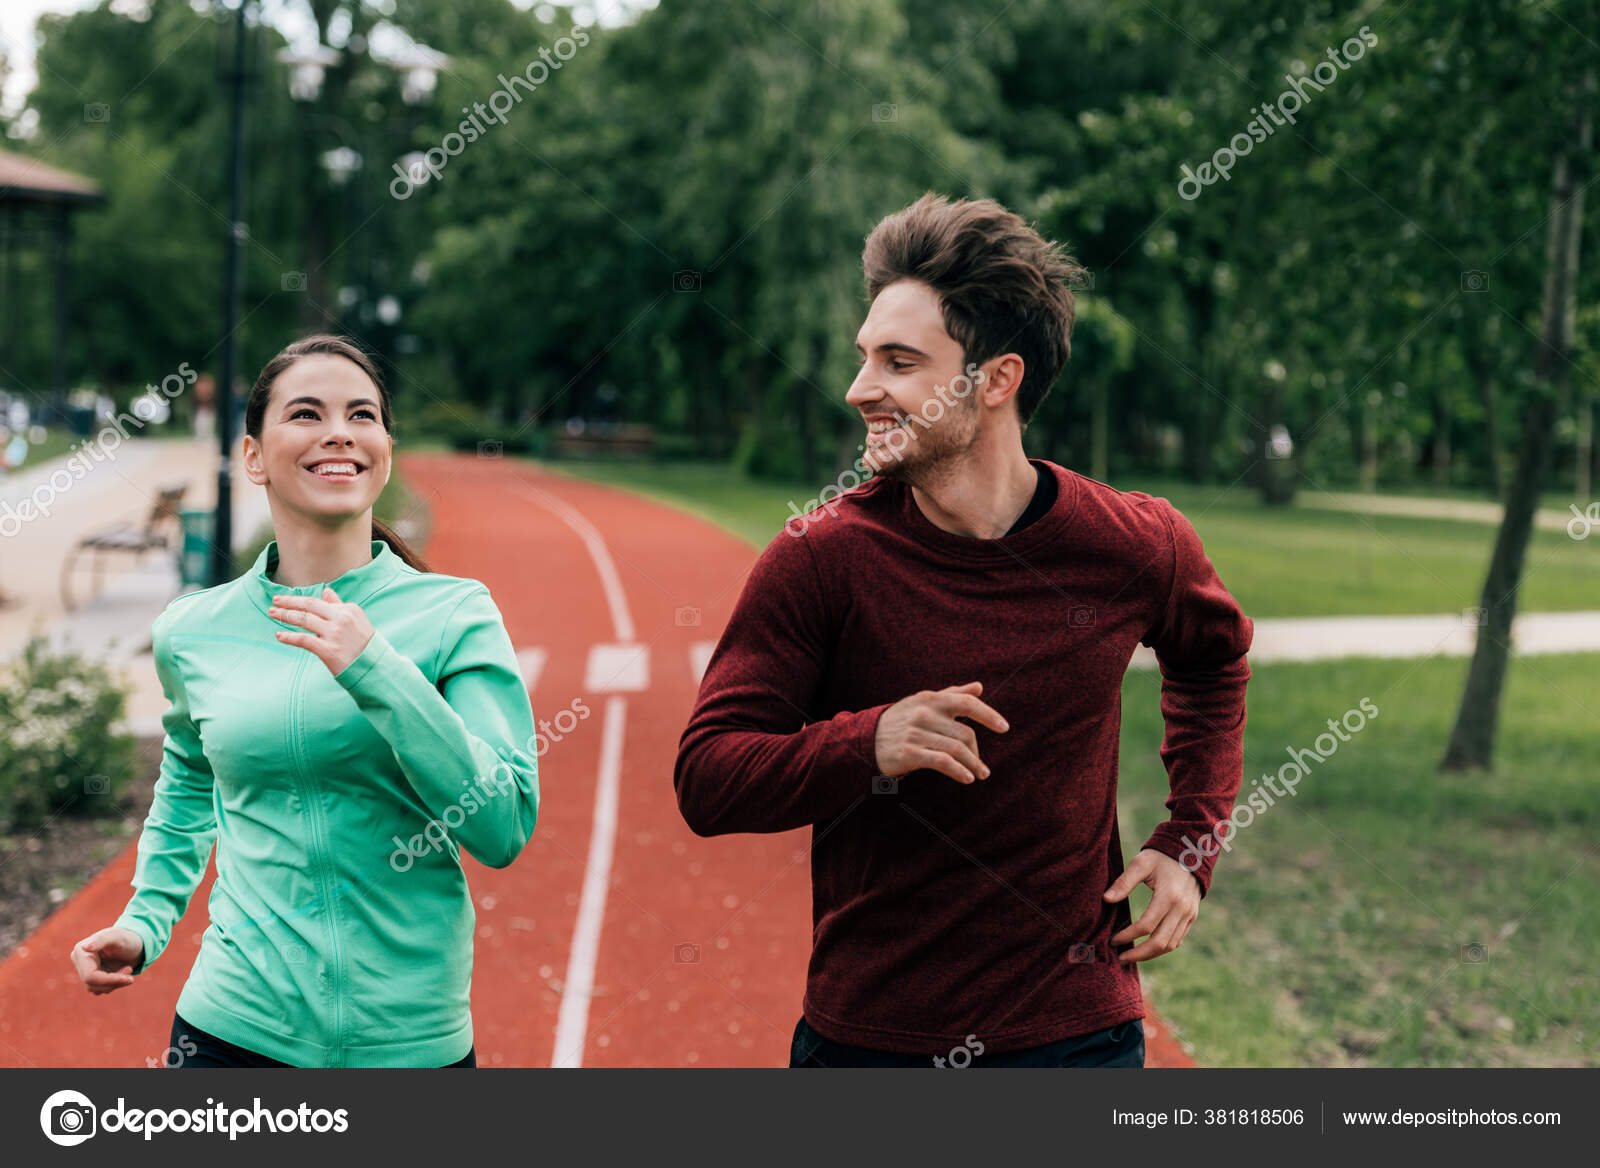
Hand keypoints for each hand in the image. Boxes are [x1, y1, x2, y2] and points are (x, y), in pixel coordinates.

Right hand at [71, 927, 143, 994]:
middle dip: (114, 981)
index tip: (129, 979)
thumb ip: (101, 939)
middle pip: (92, 984)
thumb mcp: (117, 936)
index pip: (90, 976)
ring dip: (116, 983)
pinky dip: (114, 984)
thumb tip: (84, 947)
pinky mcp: (92, 978)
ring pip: (96, 989)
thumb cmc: (126, 937)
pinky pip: (101, 989)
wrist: (134, 943)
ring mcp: (84, 970)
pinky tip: (123, 972)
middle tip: (130, 969)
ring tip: (128, 968)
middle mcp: (79, 961)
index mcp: (81, 951)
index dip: (109, 980)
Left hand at [269, 587, 375, 675]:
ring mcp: (334, 634)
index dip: (300, 600)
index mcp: (348, 610)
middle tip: (275, 601)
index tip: (287, 599)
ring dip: (285, 616)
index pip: (318, 601)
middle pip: (309, 606)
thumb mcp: (357, 620)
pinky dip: (289, 637)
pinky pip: (303, 639)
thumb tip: (326, 592)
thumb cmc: (365, 645)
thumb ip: (340, 605)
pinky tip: (279, 635)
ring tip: (273, 613)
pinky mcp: (328, 649)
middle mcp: (341, 619)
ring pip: (304, 620)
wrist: (375, 667)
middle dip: (289, 602)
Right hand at [874, 681, 1008, 785]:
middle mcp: (924, 713)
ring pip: (956, 750)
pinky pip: (942, 762)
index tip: (1004, 728)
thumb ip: (952, 694)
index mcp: (931, 698)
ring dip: (973, 765)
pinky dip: (959, 771)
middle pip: (964, 734)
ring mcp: (916, 733)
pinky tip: (966, 778)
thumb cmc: (902, 720)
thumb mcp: (924, 702)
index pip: (967, 703)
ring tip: (980, 775)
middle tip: (982, 767)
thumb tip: (979, 686)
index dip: (988, 715)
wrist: (866, 739)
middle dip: (977, 753)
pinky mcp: (909, 752)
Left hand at [1104, 849, 1201, 962]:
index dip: (1127, 936)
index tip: (1112, 940)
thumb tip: (1106, 899)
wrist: (1190, 852)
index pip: (1146, 926)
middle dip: (1138, 954)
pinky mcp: (1192, 917)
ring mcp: (1189, 915)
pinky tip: (1147, 948)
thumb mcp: (1141, 863)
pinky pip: (1177, 939)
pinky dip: (1162, 948)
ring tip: (1131, 956)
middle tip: (1120, 958)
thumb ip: (1123, 882)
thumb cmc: (1161, 857)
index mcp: (1168, 897)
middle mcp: (1181, 909)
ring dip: (1150, 955)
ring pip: (1170, 945)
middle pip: (1160, 943)